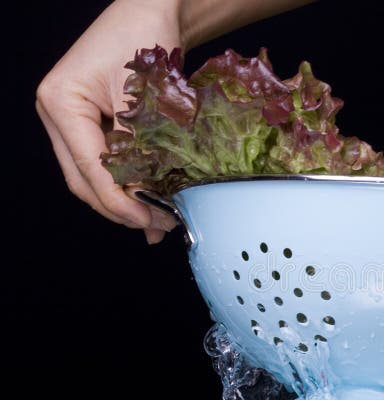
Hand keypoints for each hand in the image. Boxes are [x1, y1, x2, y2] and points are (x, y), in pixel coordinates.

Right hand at [36, 0, 184, 243]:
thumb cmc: (145, 37)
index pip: (88, 168)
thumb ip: (140, 142)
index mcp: (61, 102)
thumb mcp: (143, 93)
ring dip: (122, 201)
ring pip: (90, 176)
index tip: (147, 221)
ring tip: (156, 221)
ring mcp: (70, 119)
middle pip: (82, 179)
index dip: (118, 202)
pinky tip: (147, 202)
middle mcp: (57, 112)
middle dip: (119, 208)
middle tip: (157, 226)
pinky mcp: (88, 122)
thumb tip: (148, 190)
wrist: (151, 11)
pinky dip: (125, 184)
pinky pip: (102, 163)